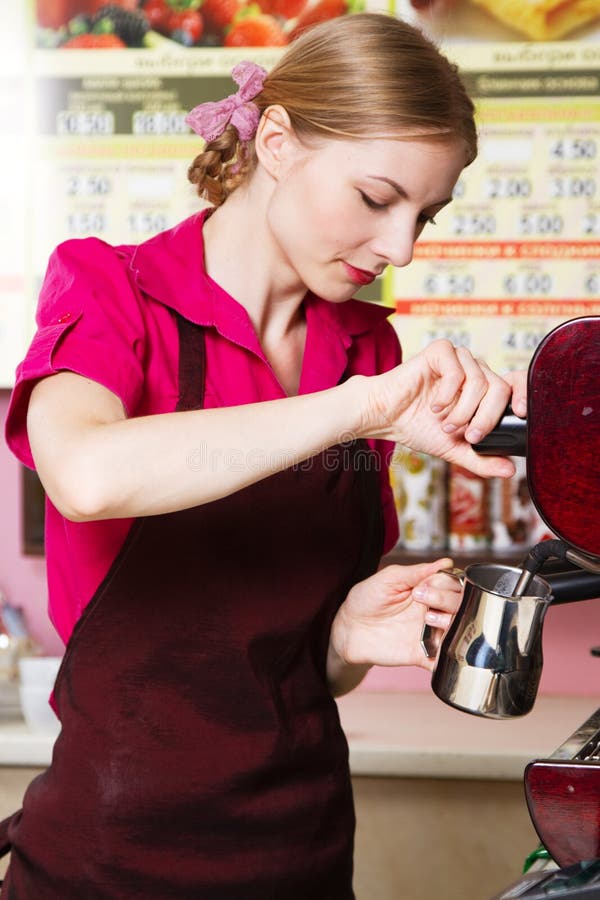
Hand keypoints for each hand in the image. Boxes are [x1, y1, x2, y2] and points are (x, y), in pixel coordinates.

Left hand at [329, 559, 462, 673]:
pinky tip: (441, 648)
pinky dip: (451, 657)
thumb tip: (446, 563)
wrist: (348, 629)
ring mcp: (429, 633)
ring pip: (459, 630)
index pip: (453, 585)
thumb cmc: (366, 599)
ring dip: (451, 623)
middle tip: (423, 599)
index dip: (445, 584)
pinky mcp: (423, 655)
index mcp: (427, 590)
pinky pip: (445, 660)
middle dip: (448, 599)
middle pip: (461, 605)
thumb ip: (417, 571)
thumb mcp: (389, 578)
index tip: (424, 586)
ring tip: (429, 619)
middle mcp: (433, 610)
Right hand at [357, 340, 524, 477]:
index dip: (524, 394)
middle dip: (485, 417)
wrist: (386, 417)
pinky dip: (447, 394)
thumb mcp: (455, 449)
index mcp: (483, 388)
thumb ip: (481, 459)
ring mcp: (459, 358)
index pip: (515, 383)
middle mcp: (474, 370)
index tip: (519, 414)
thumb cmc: (417, 426)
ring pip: (479, 382)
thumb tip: (510, 471)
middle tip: (466, 434)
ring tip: (444, 422)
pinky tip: (435, 405)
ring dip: (462, 410)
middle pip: (499, 388)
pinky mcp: (441, 351)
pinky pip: (457, 372)